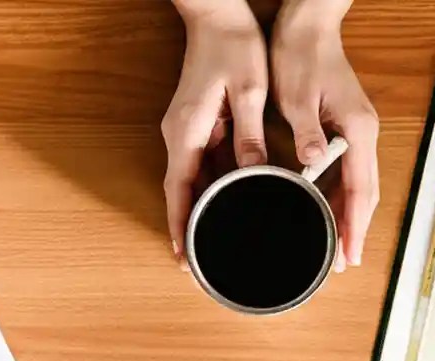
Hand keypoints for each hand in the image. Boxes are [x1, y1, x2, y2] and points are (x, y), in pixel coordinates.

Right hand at [162, 1, 268, 269]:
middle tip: (200, 262)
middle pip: (182, 191)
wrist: (218, 14)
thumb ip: (251, 137)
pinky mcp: (201, 124)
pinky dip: (213, 186)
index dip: (181, 225)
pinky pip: (204, 163)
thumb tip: (254, 174)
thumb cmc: (232, 46)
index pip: (179, 190)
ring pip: (194, 180)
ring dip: (202, 208)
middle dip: (190, 226)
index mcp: (189, 130)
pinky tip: (230, 202)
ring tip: (217, 240)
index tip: (184, 256)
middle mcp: (182, 135)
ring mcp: (189, 130)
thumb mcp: (250, 92)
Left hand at [273, 0, 378, 271]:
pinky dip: (343, 196)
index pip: (360, 189)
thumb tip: (313, 164)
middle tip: (343, 262)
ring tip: (339, 246)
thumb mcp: (298, 95)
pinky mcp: (346, 128)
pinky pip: (349, 171)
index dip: (355, 225)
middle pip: (366, 193)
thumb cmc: (301, 54)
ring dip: (350, 215)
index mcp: (358, 129)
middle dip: (356, 229)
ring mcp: (357, 131)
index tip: (350, 254)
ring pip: (359, 184)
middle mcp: (364, 133)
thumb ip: (308, 132)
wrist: (308, 24)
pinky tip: (330, 211)